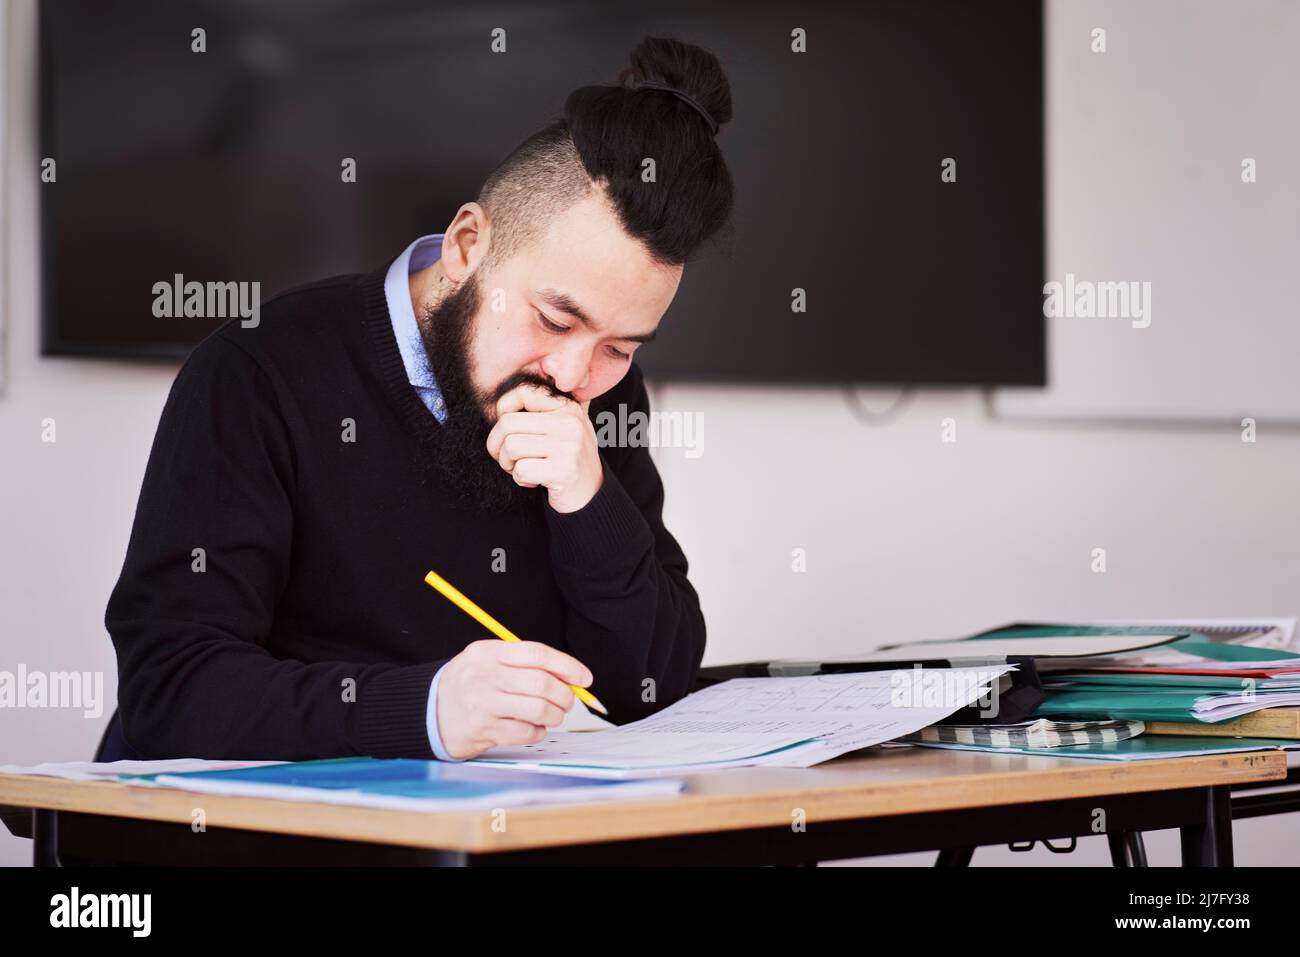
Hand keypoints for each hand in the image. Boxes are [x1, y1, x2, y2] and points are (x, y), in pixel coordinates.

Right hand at [435, 639, 592, 759]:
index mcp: (488, 652)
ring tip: (553, 716)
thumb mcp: (486, 661)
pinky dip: (538, 732)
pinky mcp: (483, 729)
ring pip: (538, 709)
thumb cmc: (466, 685)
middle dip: (565, 695)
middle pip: (542, 683)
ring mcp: (483, 703)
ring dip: (555, 716)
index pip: (538, 654)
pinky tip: (534, 728)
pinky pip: (526, 732)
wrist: (426, 711)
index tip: (584, 678)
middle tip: (568, 701)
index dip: (568, 666)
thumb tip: (569, 677)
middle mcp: (484, 675)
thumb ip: (522, 664)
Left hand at [485, 384, 603, 512]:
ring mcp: (568, 447)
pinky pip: (521, 470)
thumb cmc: (566, 461)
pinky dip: (520, 479)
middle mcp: (570, 423)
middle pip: (507, 423)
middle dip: (497, 445)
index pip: (523, 392)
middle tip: (507, 458)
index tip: (507, 430)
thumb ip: (538, 413)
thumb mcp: (560, 429)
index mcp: (568, 408)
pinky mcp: (563, 471)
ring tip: (522, 469)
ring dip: (508, 464)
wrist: (591, 496)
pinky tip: (535, 481)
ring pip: (510, 446)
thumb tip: (498, 408)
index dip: (502, 409)